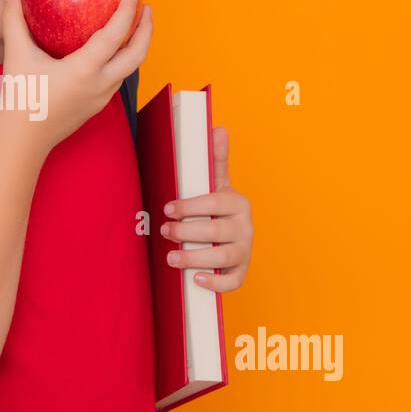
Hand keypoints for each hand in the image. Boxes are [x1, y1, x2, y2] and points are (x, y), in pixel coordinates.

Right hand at [0, 0, 151, 155]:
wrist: (23, 140)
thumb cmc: (20, 99)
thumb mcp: (17, 56)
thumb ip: (13, 21)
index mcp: (84, 70)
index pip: (115, 35)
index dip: (127, 11)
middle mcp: (99, 84)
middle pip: (137, 55)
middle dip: (146, 30)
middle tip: (146, 7)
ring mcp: (101, 97)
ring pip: (130, 69)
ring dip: (136, 46)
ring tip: (134, 26)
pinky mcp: (97, 106)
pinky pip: (117, 79)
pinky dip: (122, 60)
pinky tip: (111, 51)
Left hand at [159, 125, 252, 291]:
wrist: (230, 234)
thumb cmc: (217, 208)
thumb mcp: (217, 183)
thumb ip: (216, 159)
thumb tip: (218, 128)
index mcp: (238, 203)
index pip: (215, 203)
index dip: (190, 206)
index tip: (168, 208)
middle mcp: (245, 227)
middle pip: (217, 232)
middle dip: (187, 232)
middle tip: (164, 231)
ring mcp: (244, 251)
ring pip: (224, 257)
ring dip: (196, 257)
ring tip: (171, 257)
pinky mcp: (240, 272)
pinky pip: (233, 282)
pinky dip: (216, 283)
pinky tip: (196, 279)